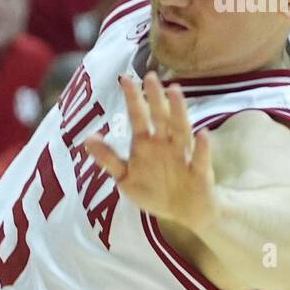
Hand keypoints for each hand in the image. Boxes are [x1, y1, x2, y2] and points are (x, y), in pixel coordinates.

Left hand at [85, 72, 215, 229]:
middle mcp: (165, 144)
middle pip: (160, 117)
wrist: (184, 212)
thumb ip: (108, 159)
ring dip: (178, 112)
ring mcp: (183, 156)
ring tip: (175, 92)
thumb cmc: (154, 190)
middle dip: (155, 98)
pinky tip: (202, 134)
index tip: (124, 79)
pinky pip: (199, 158)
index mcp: (146, 144)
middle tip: (151, 77)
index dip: (132, 99)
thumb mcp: (125, 177)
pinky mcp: (199, 172)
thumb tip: (87, 138)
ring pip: (181, 130)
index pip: (138, 117)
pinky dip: (201, 147)